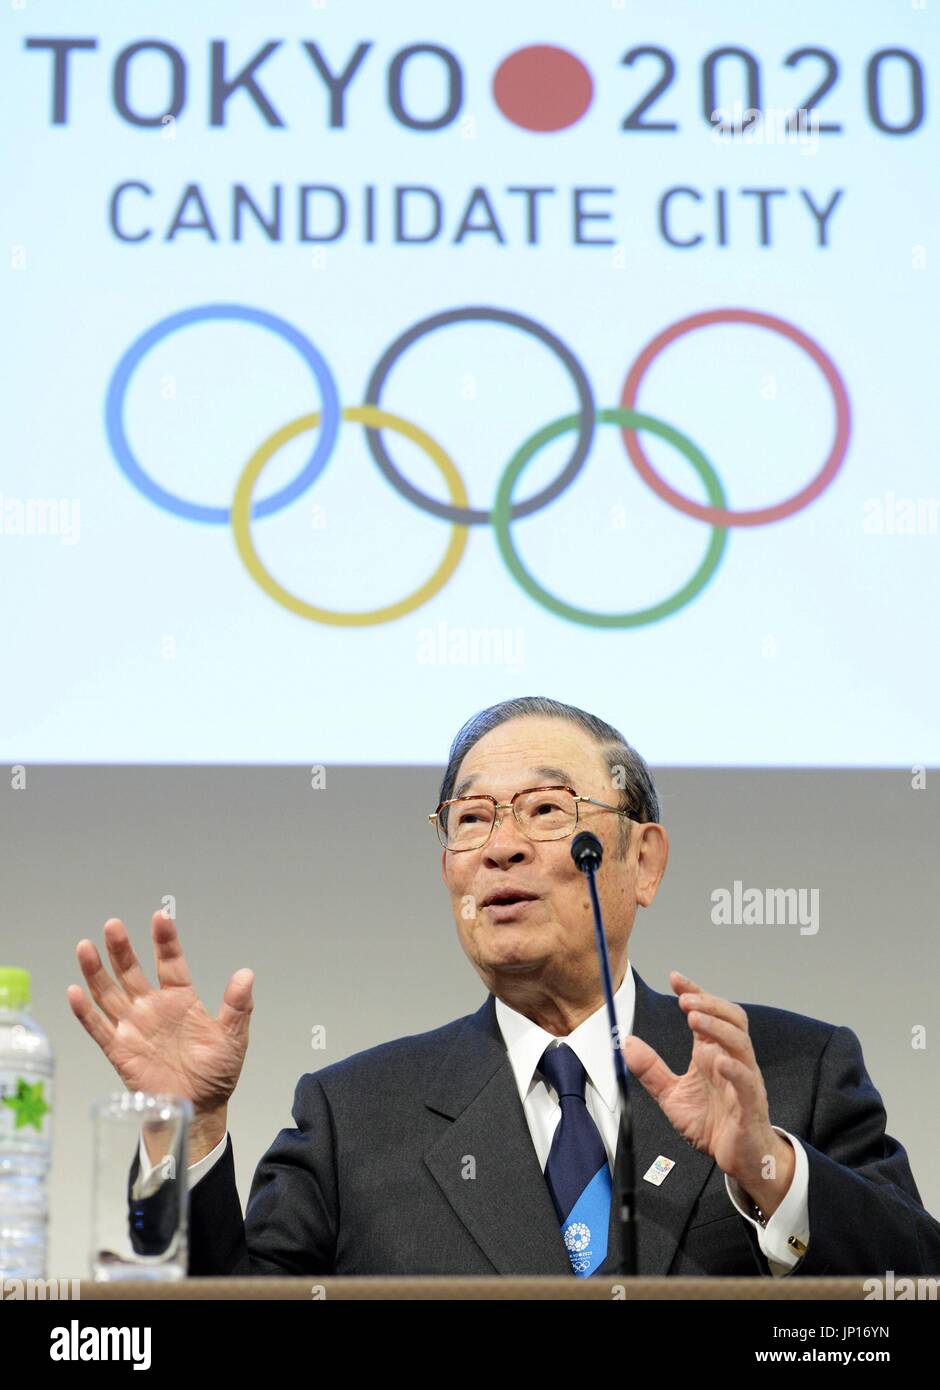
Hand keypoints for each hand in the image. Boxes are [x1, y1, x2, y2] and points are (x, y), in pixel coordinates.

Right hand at [68, 912, 253, 1126]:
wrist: (198, 1109)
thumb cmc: (216, 1073)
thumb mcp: (233, 1037)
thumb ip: (237, 1006)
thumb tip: (246, 974)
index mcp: (181, 999)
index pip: (170, 962)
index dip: (165, 940)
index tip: (161, 916)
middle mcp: (153, 1008)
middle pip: (132, 972)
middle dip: (122, 949)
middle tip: (113, 925)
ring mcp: (134, 1027)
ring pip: (109, 994)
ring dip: (96, 972)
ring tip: (85, 947)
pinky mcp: (120, 1050)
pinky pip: (98, 1029)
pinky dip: (85, 1012)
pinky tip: (75, 992)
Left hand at [622, 970, 794, 1214]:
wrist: (738, 1159)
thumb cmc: (711, 1124)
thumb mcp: (671, 1096)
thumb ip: (651, 1070)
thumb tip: (627, 1043)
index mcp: (713, 1054)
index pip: (709, 1013)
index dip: (695, 993)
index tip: (675, 979)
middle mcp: (731, 1060)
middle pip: (731, 1019)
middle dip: (709, 1005)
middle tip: (685, 1000)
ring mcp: (743, 1080)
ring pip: (740, 1044)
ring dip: (718, 1028)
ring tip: (695, 1018)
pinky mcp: (750, 1105)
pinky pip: (746, 1082)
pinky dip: (734, 1069)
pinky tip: (718, 1061)